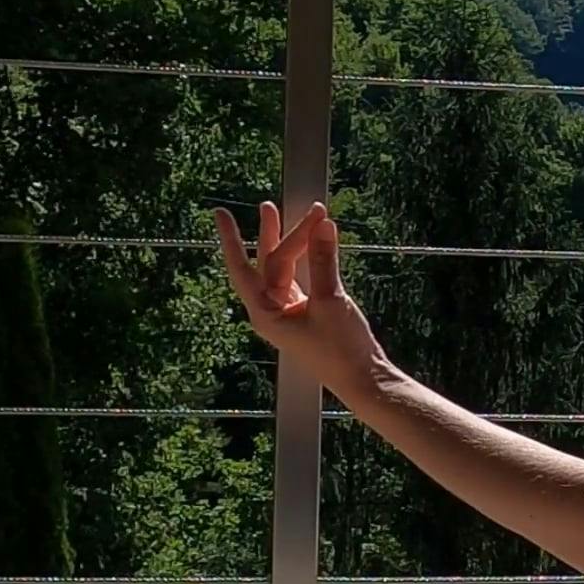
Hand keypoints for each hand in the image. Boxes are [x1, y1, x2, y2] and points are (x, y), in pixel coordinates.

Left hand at [215, 201, 387, 398]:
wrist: (363, 379)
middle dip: (275, 234)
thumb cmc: (341, 350)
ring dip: (296, 242)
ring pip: (287, 268)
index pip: (242, 269)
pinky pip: (303, 276)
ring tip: (301, 215)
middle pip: (270, 263)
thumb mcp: (331, 300)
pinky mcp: (309, 311)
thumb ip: (323, 260)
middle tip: (269, 205)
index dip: (231, 240)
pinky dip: (311, 257)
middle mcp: (273, 311)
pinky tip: (318, 239)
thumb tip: (322, 224)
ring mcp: (290, 311)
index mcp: (265, 313)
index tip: (220, 214)